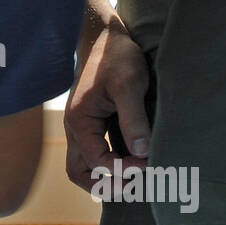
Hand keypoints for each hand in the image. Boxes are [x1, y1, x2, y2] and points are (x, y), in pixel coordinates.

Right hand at [64, 23, 151, 191]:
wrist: (106, 37)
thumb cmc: (117, 57)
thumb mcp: (128, 84)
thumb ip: (133, 118)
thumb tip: (142, 152)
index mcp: (79, 121)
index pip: (96, 162)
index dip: (123, 170)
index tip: (149, 165)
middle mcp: (76, 129)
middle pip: (80, 173)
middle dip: (106, 185)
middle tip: (137, 187)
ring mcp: (83, 128)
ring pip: (85, 167)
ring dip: (107, 179)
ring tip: (137, 180)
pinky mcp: (94, 125)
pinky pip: (97, 155)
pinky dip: (112, 166)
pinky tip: (135, 163)